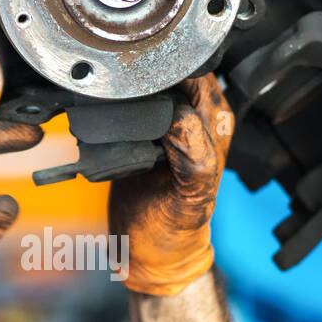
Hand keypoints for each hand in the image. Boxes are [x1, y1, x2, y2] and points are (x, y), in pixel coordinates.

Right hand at [109, 73, 233, 295]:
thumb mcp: (191, 198)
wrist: (146, 255)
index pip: (199, 71)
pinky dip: (115, 103)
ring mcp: (166, 123)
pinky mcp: (139, 131)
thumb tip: (178, 116)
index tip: (147, 70)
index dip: (173, 65)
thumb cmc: (176, 235)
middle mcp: (194, 117)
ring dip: (127, 83)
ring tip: (111, 94)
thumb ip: (194, 156)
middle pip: (170, 67)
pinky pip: (128, 103)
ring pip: (147, 81)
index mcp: (215, 125)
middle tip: (121, 79)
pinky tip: (105, 109)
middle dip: (146, 69)